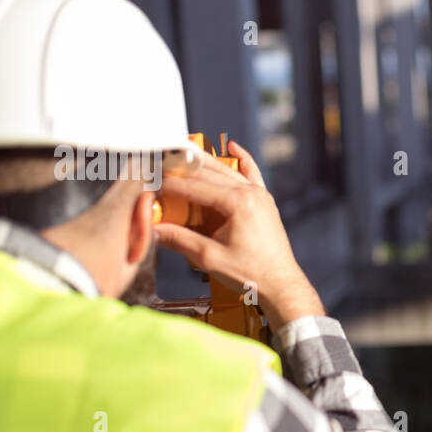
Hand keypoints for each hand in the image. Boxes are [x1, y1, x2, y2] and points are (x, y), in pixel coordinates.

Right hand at [152, 141, 322, 325]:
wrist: (281, 284)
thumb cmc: (252, 274)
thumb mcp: (209, 258)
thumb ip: (179, 240)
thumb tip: (154, 230)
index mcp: (238, 204)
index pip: (194, 187)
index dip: (169, 185)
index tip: (151, 183)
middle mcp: (251, 193)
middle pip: (208, 174)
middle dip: (181, 170)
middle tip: (159, 166)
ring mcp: (260, 195)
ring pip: (226, 170)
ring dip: (203, 161)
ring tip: (181, 151)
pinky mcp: (264, 202)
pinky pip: (251, 174)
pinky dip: (241, 160)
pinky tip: (233, 147)